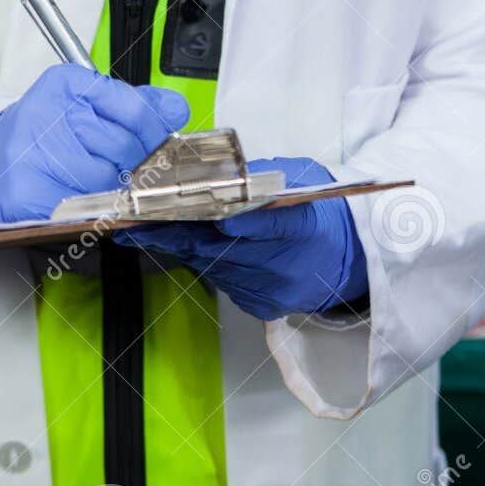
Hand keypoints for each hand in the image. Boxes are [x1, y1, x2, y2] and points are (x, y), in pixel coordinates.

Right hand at [0, 64, 189, 222]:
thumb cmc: (44, 133)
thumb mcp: (86, 104)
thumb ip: (134, 105)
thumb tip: (176, 108)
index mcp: (66, 84)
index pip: (135, 109)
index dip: (154, 132)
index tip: (154, 142)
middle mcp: (48, 113)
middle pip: (125, 146)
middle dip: (131, 162)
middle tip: (117, 163)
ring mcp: (35, 154)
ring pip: (109, 179)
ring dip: (110, 186)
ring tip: (89, 176)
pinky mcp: (28, 193)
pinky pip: (85, 206)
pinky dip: (90, 207)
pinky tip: (77, 194)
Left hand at [112, 156, 367, 320]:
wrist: (345, 256)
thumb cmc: (315, 209)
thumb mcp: (301, 179)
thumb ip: (262, 180)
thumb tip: (217, 178)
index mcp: (303, 224)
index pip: (271, 223)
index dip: (241, 221)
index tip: (212, 216)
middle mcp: (288, 263)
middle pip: (227, 248)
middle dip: (179, 233)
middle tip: (139, 222)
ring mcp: (273, 290)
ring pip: (215, 266)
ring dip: (183, 247)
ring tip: (146, 229)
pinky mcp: (263, 306)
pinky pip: (222, 280)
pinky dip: (202, 261)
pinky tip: (183, 246)